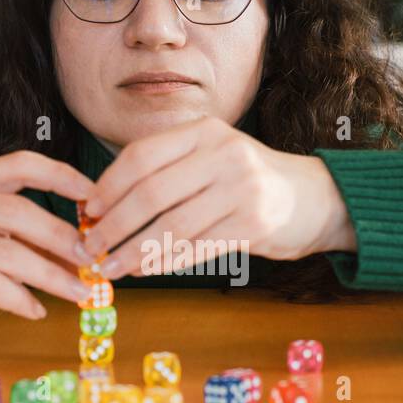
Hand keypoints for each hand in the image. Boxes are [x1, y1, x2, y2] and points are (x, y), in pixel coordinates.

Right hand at [0, 151, 96, 349]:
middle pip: (16, 210)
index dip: (60, 176)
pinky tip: (37, 311)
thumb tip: (89, 246)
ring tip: (80, 293)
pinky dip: (21, 299)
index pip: (18, 165)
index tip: (94, 197)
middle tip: (93, 261)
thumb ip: (33, 241)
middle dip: (62, 237)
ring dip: (52, 276)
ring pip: (7, 252)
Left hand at [81, 115, 355, 278]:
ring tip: (112, 267)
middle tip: (91, 248)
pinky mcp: (254, 224)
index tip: (88, 212)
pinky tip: (146, 270)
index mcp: (204, 133)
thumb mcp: (211, 158)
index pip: (141, 156)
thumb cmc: (248, 182)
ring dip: (135, 252)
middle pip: (151, 193)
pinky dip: (166, 262)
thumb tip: (103, 205)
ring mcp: (241, 188)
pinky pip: (197, 247)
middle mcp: (223, 154)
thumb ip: (167, 171)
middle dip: (114, 225)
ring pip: (172, 226)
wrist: (313, 198)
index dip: (108, 186)